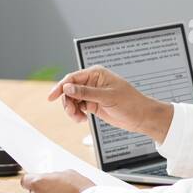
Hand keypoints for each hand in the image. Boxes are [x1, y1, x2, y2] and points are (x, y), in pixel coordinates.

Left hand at [21, 170, 96, 192]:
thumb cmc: (81, 190)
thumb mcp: (68, 173)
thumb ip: (54, 176)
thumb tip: (53, 179)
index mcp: (38, 183)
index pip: (25, 180)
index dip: (32, 181)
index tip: (36, 181)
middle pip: (34, 192)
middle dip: (43, 191)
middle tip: (57, 190)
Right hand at [46, 66, 172, 140]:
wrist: (141, 117)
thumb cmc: (130, 103)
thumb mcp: (107, 97)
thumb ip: (86, 93)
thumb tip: (68, 88)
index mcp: (96, 74)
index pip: (72, 78)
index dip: (60, 87)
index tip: (51, 97)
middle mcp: (92, 82)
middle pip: (69, 90)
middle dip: (67, 102)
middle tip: (72, 113)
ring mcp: (92, 93)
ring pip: (72, 100)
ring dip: (72, 110)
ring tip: (79, 118)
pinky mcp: (93, 104)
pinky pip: (78, 107)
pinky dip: (77, 114)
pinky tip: (83, 119)